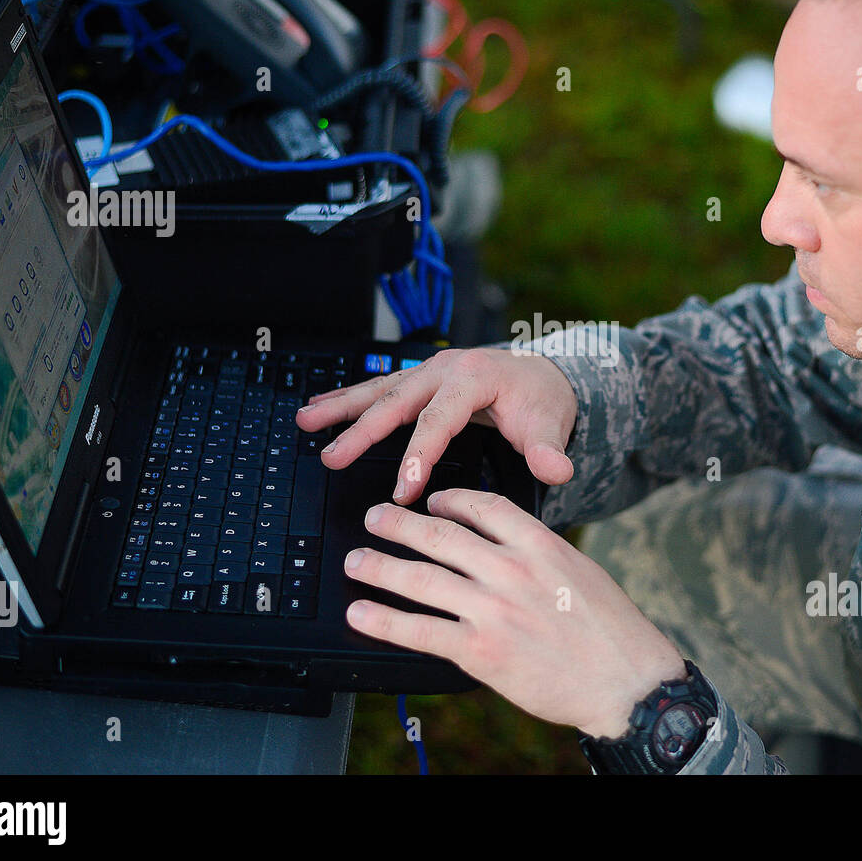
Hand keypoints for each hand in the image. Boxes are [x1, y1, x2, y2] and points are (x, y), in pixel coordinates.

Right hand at [295, 348, 577, 504]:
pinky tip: (320, 407)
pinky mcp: (421, 380)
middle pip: (397, 401)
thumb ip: (548, 449)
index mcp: (474, 378)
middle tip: (333, 458)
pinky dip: (348, 398)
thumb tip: (556, 470)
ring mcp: (429, 371)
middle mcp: (445, 369)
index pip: (439, 420)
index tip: (403, 490)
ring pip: (379, 389)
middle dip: (361, 430)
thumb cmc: (541, 400)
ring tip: (305, 420)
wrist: (542, 375)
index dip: (419, 455)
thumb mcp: (550, 423)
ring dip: (341, 406)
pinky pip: (380, 389)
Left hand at [344, 488, 687, 738]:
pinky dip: (383, 620)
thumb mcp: (580, 571)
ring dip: (379, 566)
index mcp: (539, 544)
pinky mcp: (480, 651)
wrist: (627, 682)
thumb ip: (538, 554)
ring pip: (420, 578)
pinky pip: (419, 630)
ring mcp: (492, 609)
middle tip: (375, 517)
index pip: (481, 506)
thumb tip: (502, 544)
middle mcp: (511, 569)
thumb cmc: (611, 631)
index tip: (431, 501)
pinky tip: (361, 614)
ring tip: (357, 561)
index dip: (448, 498)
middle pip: (439, 534)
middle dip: (398, 524)